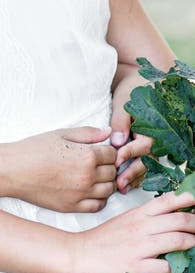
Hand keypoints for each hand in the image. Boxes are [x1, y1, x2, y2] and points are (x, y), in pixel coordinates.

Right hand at [13, 127, 116, 212]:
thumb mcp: (61, 134)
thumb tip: (108, 132)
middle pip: (112, 172)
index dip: (108, 151)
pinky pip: (98, 205)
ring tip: (92, 176)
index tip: (99, 151)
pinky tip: (89, 190)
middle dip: (107, 166)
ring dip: (105, 182)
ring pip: (109, 190)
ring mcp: (81, 194)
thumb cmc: (33, 149)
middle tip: (95, 163)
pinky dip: (99, 198)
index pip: (113, 155)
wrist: (13, 170)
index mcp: (87, 156)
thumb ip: (88, 133)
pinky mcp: (72, 207)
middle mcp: (87, 176)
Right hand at [69, 190, 194, 272]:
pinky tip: (180, 269)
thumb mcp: (123, 222)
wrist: (76, 254)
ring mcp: (140, 247)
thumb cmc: (98, 241)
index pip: (168, 201)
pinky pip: (166, 267)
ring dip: (193, 244)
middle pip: (179, 220)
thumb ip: (144, 222)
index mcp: (137, 215)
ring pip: (178, 240)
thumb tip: (165, 225)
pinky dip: (177, 268)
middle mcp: (141, 228)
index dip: (187, 199)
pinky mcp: (137, 267)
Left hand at [110, 71, 152, 193]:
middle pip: (147, 160)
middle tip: (119, 184)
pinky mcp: (148, 147)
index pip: (143, 145)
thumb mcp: (124, 102)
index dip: (129, 154)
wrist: (139, 84)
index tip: (116, 161)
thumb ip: (121, 122)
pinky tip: (126, 184)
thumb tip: (117, 141)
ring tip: (121, 188)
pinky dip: (137, 174)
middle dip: (133, 173)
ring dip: (135, 177)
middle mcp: (158, 138)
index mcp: (154, 127)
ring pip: (147, 165)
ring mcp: (154, 143)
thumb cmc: (131, 91)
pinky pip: (145, 164)